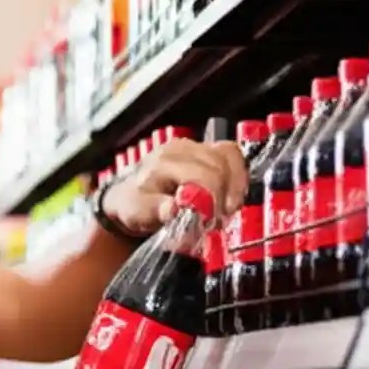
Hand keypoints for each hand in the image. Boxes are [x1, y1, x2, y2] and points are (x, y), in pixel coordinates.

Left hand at [103, 138, 248, 235]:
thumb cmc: (134, 204)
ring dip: (233, 188)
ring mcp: (196, 147)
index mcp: (163, 161)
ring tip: (223, 211)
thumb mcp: (137, 212)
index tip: (208, 220)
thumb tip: (174, 209)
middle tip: (216, 221)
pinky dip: (237, 179)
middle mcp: (181, 149)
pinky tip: (229, 198)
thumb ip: (156, 210)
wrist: (131, 197)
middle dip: (222, 197)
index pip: (201, 174)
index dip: (211, 199)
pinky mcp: (208, 150)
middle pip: (219, 165)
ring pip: (230, 159)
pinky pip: (233, 157)